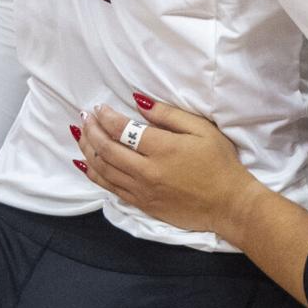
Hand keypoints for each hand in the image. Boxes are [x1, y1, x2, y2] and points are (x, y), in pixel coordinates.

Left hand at [73, 95, 258, 236]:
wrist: (227, 203)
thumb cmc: (219, 162)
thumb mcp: (203, 130)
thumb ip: (170, 116)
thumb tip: (141, 103)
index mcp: (164, 148)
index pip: (124, 130)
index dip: (107, 117)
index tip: (98, 108)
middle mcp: (147, 170)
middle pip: (107, 149)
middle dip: (92, 131)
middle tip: (83, 117)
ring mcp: (141, 190)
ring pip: (103, 169)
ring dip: (87, 150)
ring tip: (80, 135)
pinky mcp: (141, 204)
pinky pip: (109, 188)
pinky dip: (93, 174)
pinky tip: (85, 164)